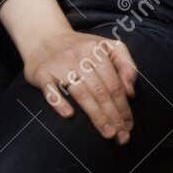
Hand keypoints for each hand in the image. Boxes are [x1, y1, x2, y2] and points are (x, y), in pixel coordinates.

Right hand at [23, 30, 138, 144]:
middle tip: (121, 135)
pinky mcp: (41, 73)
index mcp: (97, 51)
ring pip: (81, 93)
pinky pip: (50, 90)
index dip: (123, 106)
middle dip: (113, 115)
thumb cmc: (81, 47)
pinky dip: (59, 102)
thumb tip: (131, 91)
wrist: (44, 36)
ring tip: (107, 132)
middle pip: (100, 91)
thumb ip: (126, 64)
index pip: (114, 84)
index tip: (129, 124)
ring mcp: (59, 65)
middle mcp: (79, 57)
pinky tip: (69, 115)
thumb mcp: (108, 46)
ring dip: (96, 115)